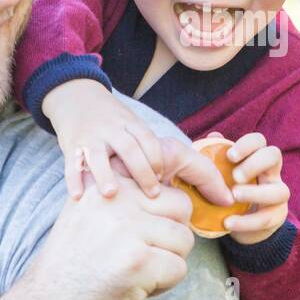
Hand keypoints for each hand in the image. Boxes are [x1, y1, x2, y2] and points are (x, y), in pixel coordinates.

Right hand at [2, 168, 196, 299]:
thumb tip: (171, 193)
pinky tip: (132, 290)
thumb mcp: (86, 217)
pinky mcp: (138, 262)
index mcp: (102, 185)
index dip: (157, 218)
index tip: (130, 240)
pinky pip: (180, 268)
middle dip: (170, 237)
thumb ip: (122, 200)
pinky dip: (164, 286)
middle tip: (140, 259)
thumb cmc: (69, 273)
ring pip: (184, 239)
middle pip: (180, 207)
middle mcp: (113, 198)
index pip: (161, 186)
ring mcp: (126, 229)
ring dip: (168, 263)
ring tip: (134, 275)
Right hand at [43, 79, 233, 208]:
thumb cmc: (122, 128)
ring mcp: (93, 138)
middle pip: (130, 148)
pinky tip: (79, 197)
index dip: (160, 164)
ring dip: (106, 174)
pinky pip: (72, 163)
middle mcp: (116, 131)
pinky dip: (75, 179)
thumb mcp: (148, 137)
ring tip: (112, 194)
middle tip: (151, 194)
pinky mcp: (72, 146)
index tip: (164, 187)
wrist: (78, 100)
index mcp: (137, 128)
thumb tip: (227, 199)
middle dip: (141, 170)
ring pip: (99, 154)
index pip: (153, 144)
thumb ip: (184, 164)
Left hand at [213, 132, 289, 244]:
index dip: (247, 144)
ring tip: (234, 197)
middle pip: (274, 156)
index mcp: (257, 158)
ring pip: (280, 190)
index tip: (229, 156)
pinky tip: (228, 222)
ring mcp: (277, 195)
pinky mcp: (276, 217)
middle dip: (254, 164)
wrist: (238, 223)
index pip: (259, 141)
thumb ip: (217, 155)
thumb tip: (213, 137)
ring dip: (256, 193)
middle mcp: (272, 173)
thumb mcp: (221, 174)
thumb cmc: (228, 191)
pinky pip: (267, 219)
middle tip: (234, 177)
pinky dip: (247, 222)